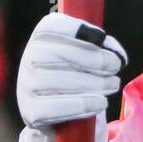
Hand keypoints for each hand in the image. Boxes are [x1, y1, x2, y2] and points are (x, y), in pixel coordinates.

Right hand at [17, 12, 127, 131]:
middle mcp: (29, 58)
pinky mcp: (31, 111)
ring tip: (112, 84)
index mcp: (42, 39)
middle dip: (93, 59)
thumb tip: (115, 54)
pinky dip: (82, 105)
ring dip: (93, 83)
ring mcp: (26, 86)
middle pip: (57, 54)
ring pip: (58, 82)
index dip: (76, 29)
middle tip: (115, 66)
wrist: (57, 114)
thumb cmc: (77, 76)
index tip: (100, 37)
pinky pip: (55, 108)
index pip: (50, 27)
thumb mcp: (88, 55)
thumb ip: (103, 47)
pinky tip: (100, 102)